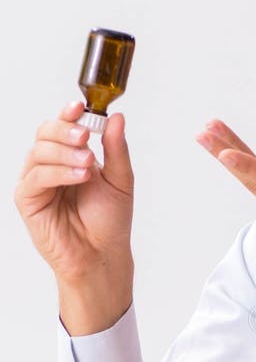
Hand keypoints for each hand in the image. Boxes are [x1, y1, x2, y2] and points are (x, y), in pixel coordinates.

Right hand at [15, 101, 134, 333]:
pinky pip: (36, 177)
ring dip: (65, 152)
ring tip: (89, 163)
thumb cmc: (109, 221)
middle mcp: (51, 165)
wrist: (103, 254)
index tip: (81, 107)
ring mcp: (37, 182)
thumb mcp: (120, 180)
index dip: (68, 114)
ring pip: (39, 152)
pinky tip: (80, 176)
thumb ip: (116, 150)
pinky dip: (58, 172)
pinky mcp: (28, 200)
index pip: (63, 127)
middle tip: (86, 136)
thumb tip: (117, 118)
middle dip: (65, 130)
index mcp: (71, 157)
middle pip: (44, 133)